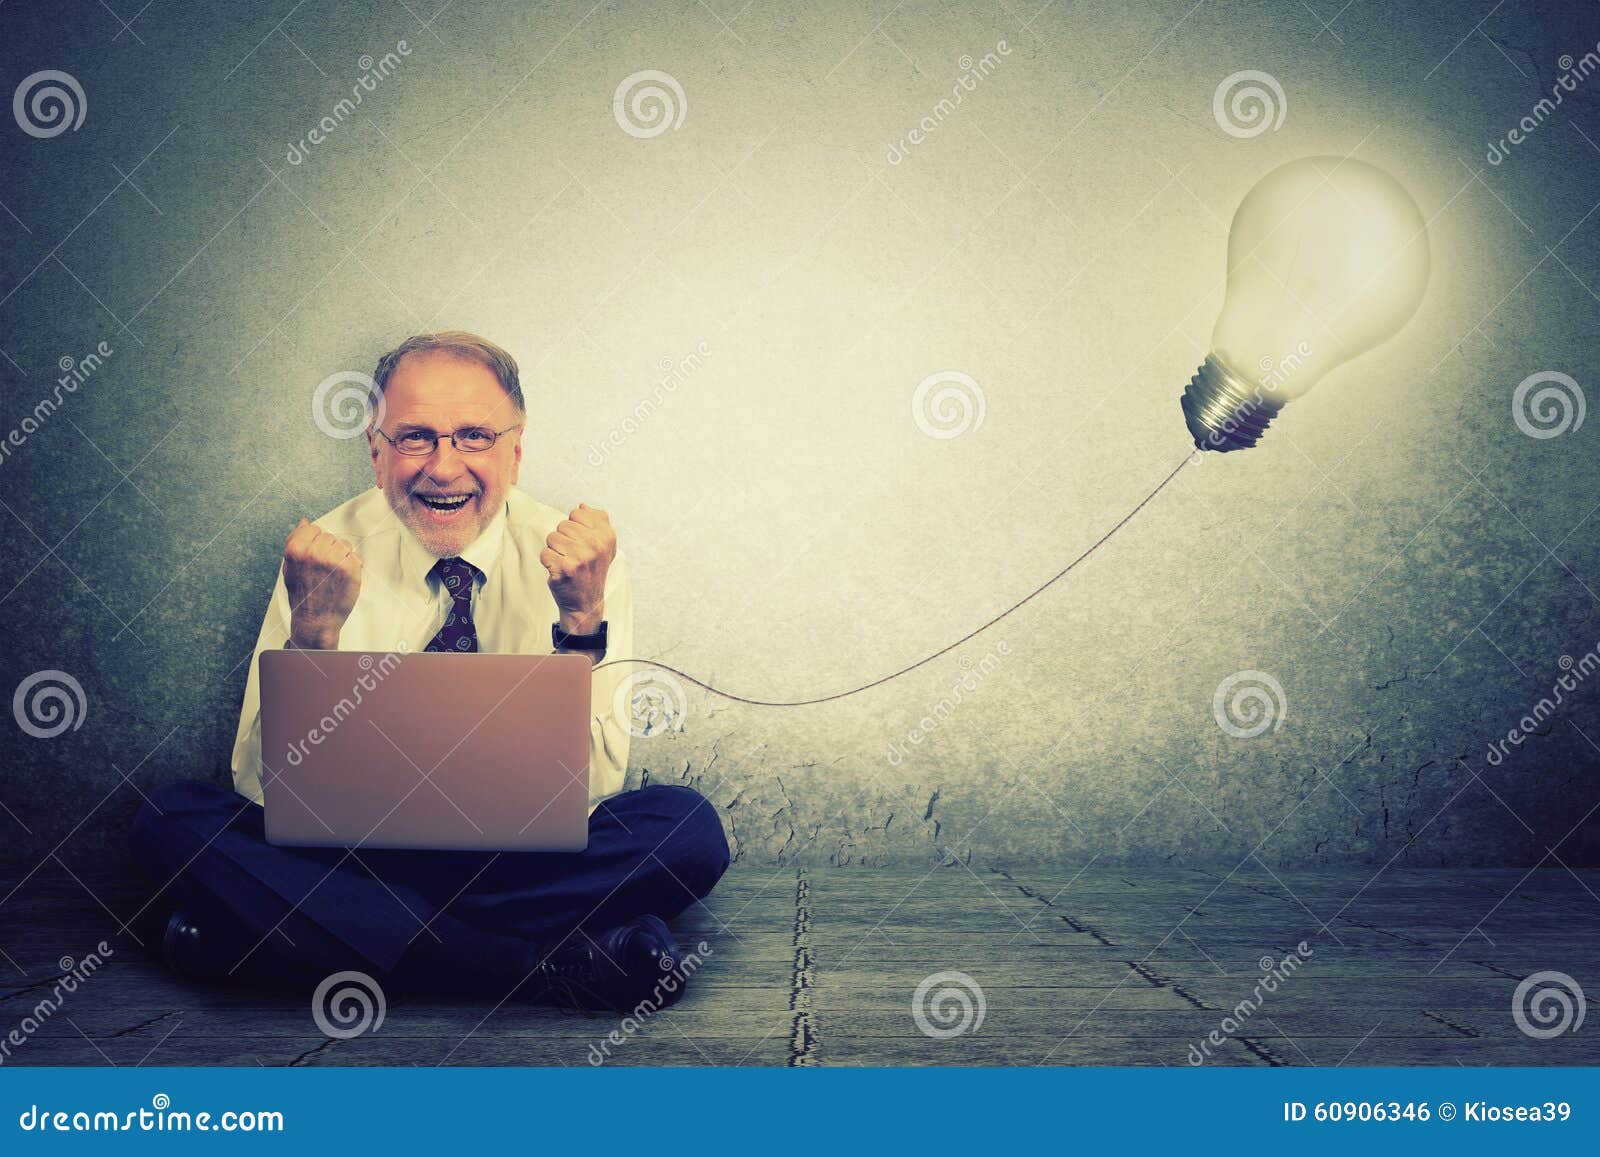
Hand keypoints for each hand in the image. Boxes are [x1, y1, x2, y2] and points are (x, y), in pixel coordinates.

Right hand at [282, 517, 362, 648]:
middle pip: (329, 536)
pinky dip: (351, 565)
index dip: (314, 542)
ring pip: (343, 544)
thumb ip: (295, 542)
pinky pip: (355, 556)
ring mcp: (334, 559)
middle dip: (328, 549)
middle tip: (323, 570)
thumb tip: (305, 521)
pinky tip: (342, 579)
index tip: (313, 558)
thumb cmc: (302, 594)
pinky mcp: (350, 568)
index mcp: (296, 549)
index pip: (312, 529)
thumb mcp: (290, 567)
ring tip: (332, 575)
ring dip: (341, 556)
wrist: (316, 619)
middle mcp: (314, 552)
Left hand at [541, 503, 614, 633]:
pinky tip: (560, 570)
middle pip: (563, 525)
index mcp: (606, 536)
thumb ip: (597, 521)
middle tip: (573, 555)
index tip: (581, 542)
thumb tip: (582, 506)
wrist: (587, 602)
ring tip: (566, 562)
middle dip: (563, 539)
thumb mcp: (604, 545)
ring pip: (552, 538)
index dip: (574, 527)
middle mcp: (595, 545)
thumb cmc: (593, 571)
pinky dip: (548, 562)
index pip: (577, 513)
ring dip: (555, 550)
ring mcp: (580, 557)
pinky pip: (545, 553)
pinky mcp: (565, 569)